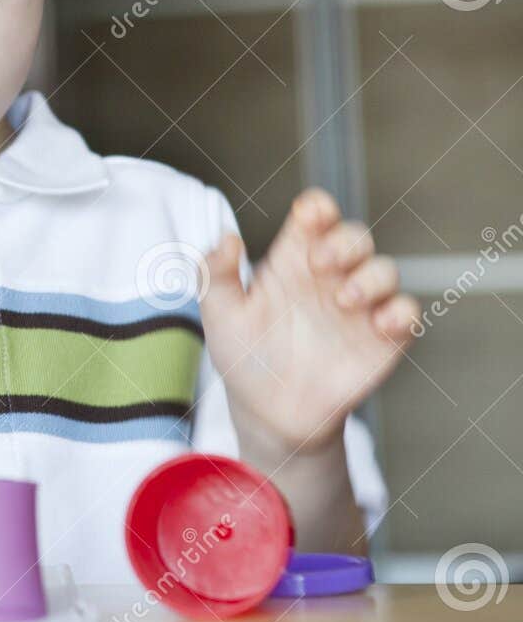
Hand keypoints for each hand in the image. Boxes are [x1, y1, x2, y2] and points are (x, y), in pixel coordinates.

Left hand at [200, 187, 420, 460]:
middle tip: (320, 263)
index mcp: (293, 261)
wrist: (269, 413)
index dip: (317, 208)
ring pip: (385, 271)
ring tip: (344, 299)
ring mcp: (359, 307)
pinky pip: (407, 313)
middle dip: (344, 241)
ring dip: (371, 277)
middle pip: (355, 237)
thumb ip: (214, 274)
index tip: (309, 215)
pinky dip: (401, 312)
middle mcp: (330, 278)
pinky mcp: (382, 339)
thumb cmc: (244, 356)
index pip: (315, 218)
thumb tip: (226, 236)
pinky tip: (380, 323)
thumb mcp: (219, 314)